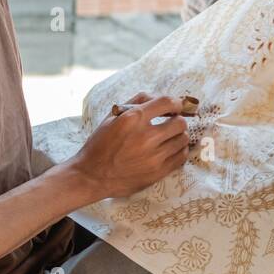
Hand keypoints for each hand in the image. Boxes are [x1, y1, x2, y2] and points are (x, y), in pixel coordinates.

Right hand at [70, 93, 187, 199]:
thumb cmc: (100, 144)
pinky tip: (171, 149)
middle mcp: (145, 137)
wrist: (91, 176)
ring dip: (179, 135)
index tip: (175, 106)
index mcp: (133, 119)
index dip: (176, 102)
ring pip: (182, 139)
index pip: (167, 102)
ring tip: (170, 137)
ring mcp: (153, 157)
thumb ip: (135, 102)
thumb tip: (157, 97)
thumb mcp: (112, 117)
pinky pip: (181, 157)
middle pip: (180, 122)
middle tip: (171, 123)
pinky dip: (179, 150)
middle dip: (177, 120)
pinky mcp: (158, 172)